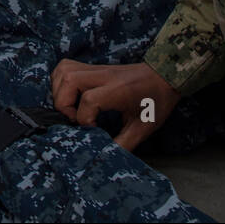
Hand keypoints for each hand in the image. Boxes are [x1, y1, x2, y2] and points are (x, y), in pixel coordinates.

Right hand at [50, 60, 181, 152]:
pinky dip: (60, 81)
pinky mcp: (94, 67)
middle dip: (63, 103)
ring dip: (59, 91)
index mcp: (119, 89)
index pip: (90, 100)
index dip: (85, 119)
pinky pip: (67, 66)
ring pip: (65, 70)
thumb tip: (106, 157)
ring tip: (71, 108)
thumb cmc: (157, 100)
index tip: (93, 130)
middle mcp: (105, 75)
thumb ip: (125, 143)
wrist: (165, 74)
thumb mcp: (145, 126)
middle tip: (75, 119)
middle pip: (70, 79)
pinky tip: (70, 97)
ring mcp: (98, 68)